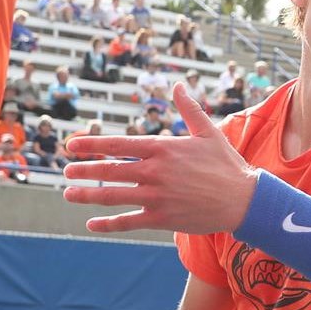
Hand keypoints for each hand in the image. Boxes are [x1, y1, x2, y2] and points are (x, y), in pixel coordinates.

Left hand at [62, 82, 255, 235]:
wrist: (244, 200)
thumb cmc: (226, 165)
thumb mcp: (208, 132)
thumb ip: (189, 109)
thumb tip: (178, 85)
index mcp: (163, 149)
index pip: (118, 145)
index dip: (91, 144)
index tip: (71, 145)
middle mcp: (155, 172)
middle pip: (110, 170)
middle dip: (84, 170)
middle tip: (66, 171)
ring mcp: (157, 197)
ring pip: (113, 195)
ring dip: (88, 195)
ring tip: (69, 193)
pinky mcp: (162, 219)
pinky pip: (128, 222)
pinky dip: (108, 224)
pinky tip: (92, 223)